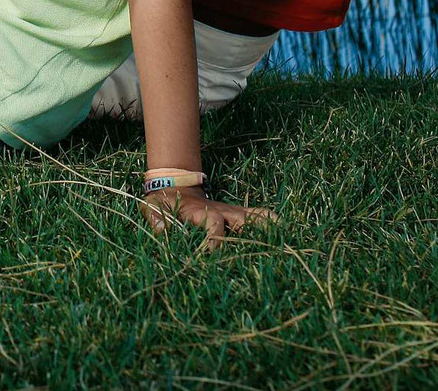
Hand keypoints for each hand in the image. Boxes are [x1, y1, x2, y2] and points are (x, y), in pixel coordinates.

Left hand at [139, 186, 275, 247]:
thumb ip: (155, 217)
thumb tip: (162, 229)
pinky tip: (285, 231)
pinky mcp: (236, 214)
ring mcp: (231, 211)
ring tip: (285, 239)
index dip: (216, 239)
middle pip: (243, 220)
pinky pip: (257, 216)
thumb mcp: (152, 206)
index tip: (215, 254)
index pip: (214, 226)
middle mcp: (221, 211)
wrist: (174, 184)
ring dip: (268, 226)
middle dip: (253, 234)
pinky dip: (270, 221)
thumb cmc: (163, 200)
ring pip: (255, 217)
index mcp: (202, 211)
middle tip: (266, 251)